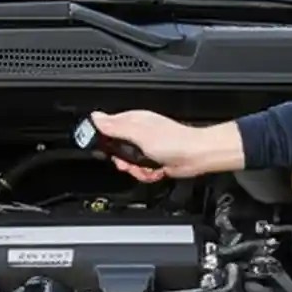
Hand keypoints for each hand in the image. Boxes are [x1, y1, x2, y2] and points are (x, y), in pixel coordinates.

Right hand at [89, 110, 245, 181]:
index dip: (105, 140)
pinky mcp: (154, 161)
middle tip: (129, 162)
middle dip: (122, 160)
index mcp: (134, 121)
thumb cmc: (174, 141)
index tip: (107, 150)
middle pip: (117, 150)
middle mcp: (139, 133)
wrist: (196, 156)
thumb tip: (95, 117)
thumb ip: (115, 126)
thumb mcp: (138, 133)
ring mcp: (147, 148)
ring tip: (145, 167)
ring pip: (128, 163)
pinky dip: (146, 174)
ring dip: (136, 169)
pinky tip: (154, 171)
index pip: (108, 127)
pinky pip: (141, 171)